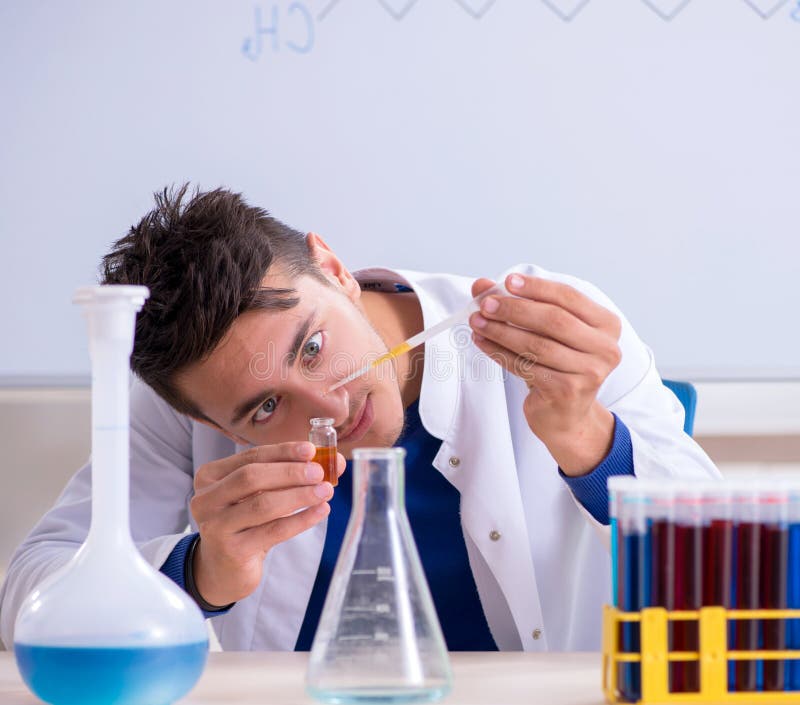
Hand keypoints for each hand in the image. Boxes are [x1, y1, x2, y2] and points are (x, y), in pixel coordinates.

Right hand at [189, 441, 344, 605]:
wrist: (224, 569)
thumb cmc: (245, 523)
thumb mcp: (259, 494)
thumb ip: (288, 474)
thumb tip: (332, 461)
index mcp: (210, 476)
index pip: (251, 457)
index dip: (283, 451)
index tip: (310, 450)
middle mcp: (206, 499)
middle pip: (252, 477)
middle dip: (290, 472)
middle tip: (319, 472)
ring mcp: (216, 526)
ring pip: (263, 504)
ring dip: (299, 495)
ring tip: (325, 491)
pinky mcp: (232, 550)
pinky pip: (273, 531)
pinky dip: (301, 519)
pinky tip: (320, 511)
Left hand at [469, 273, 621, 475]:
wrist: (566, 416)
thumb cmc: (556, 366)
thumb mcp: (545, 333)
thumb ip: (520, 304)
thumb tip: (482, 285)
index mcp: (606, 325)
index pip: (569, 297)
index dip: (537, 288)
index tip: (507, 281)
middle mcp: (605, 348)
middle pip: (554, 320)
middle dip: (515, 309)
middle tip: (485, 303)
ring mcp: (589, 372)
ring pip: (537, 345)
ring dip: (502, 331)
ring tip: (477, 322)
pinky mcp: (567, 391)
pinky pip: (526, 366)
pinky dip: (500, 352)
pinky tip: (482, 342)